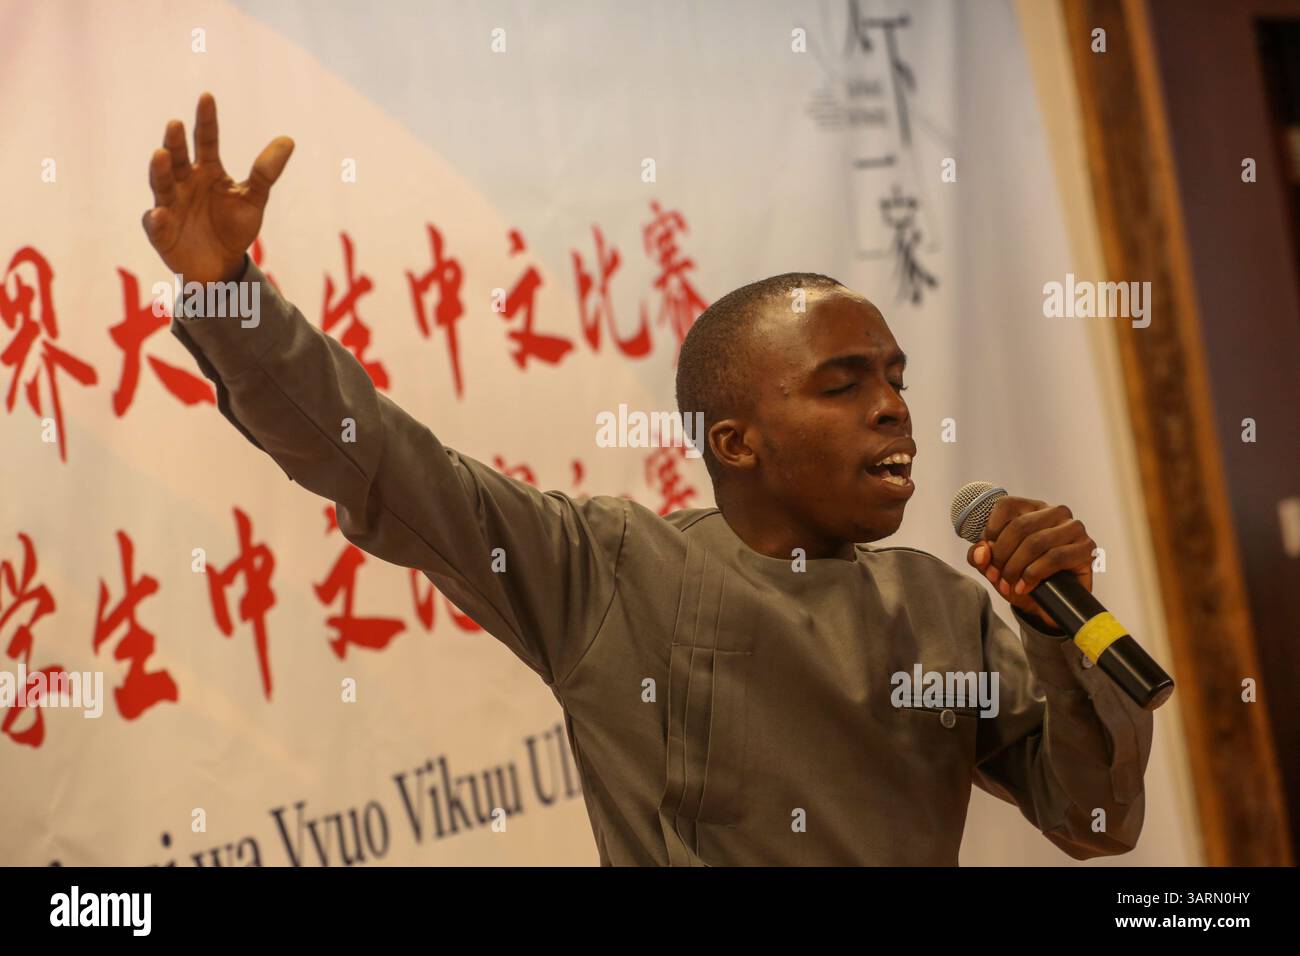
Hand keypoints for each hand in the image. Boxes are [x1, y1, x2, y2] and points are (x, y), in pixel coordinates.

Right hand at [141, 92, 293, 284]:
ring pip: (162, 184)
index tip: (207, 97)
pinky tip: (159, 214)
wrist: (222, 265)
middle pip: (179, 158)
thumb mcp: (253, 199)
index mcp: (208, 171)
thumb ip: (266, 172)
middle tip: (176, 123)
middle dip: (175, 141)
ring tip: (161, 154)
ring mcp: (170, 204)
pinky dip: (156, 219)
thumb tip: (289, 140)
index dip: (207, 120)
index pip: (206, 140)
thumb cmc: (234, 227)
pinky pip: (156, 223)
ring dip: (160, 170)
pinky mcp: (161, 231)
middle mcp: (185, 182)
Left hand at [965, 496, 1094, 629]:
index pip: (1006, 505)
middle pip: (1020, 526)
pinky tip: (1026, 586)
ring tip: (1009, 585)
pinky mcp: (1086, 547)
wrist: (1046, 604)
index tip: (986, 554)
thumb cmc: (1020, 577)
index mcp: (1031, 508)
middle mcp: (1054, 512)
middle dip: (1002, 556)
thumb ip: (980, 556)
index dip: (991, 530)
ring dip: (1016, 567)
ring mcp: (1073, 528)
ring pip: (1036, 542)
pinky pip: (1055, 557)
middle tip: (995, 577)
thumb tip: (981, 551)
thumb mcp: (993, 566)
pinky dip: (1034, 574)